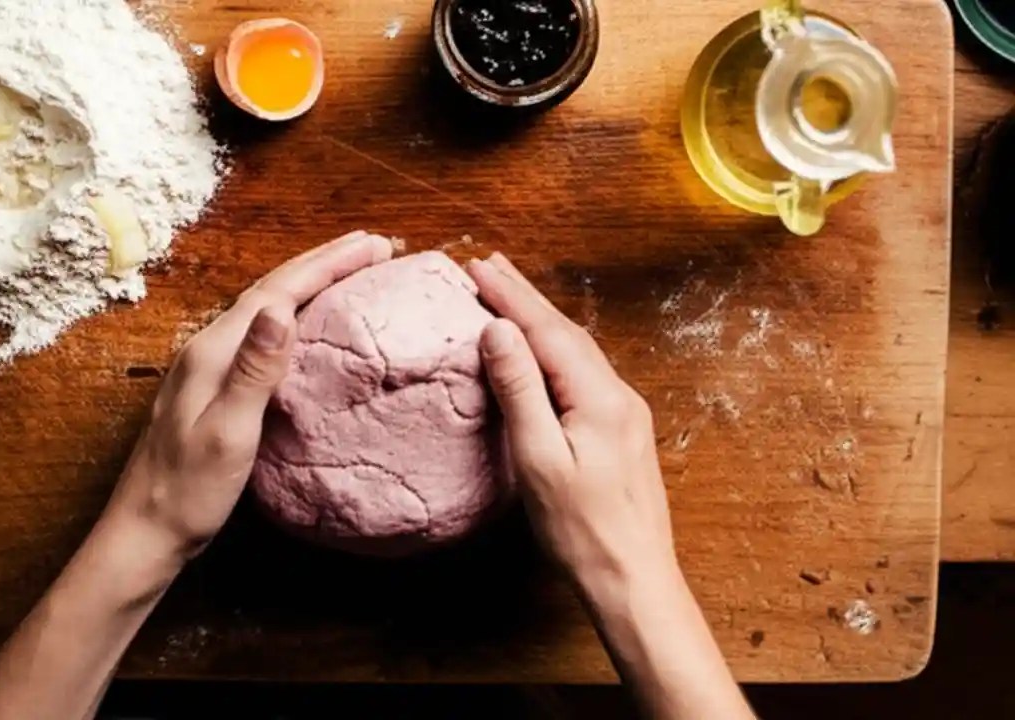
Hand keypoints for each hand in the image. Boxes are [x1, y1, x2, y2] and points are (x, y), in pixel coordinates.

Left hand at [106, 231, 393, 561]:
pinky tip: (307, 324)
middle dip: (324, 262)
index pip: (279, 292)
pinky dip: (294, 314)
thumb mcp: (227, 433)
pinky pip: (261, 334)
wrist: (144, 532)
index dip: (329, 264)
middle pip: (272, 289)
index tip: (375, 245)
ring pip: (267, 308)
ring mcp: (207, 366)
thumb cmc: (187, 492)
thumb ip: (254, 370)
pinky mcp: (212, 387)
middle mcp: (207, 348)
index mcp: (214, 352)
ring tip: (350, 270)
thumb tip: (281, 309)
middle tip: (375, 246)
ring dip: (310, 283)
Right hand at [465, 253, 680, 608]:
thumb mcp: (539, 459)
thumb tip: (499, 331)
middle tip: (489, 265)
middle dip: (525, 297)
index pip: (547, 330)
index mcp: (600, 397)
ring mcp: (625, 413)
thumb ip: (520, 390)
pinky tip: (539, 349)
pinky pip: (583, 373)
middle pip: (565, 333)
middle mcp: (619, 395)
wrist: (633, 578)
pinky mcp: (622, 431)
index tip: (476, 267)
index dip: (510, 296)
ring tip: (509, 295)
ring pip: (576, 351)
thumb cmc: (581, 529)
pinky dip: (554, 349)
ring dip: (540, 320)